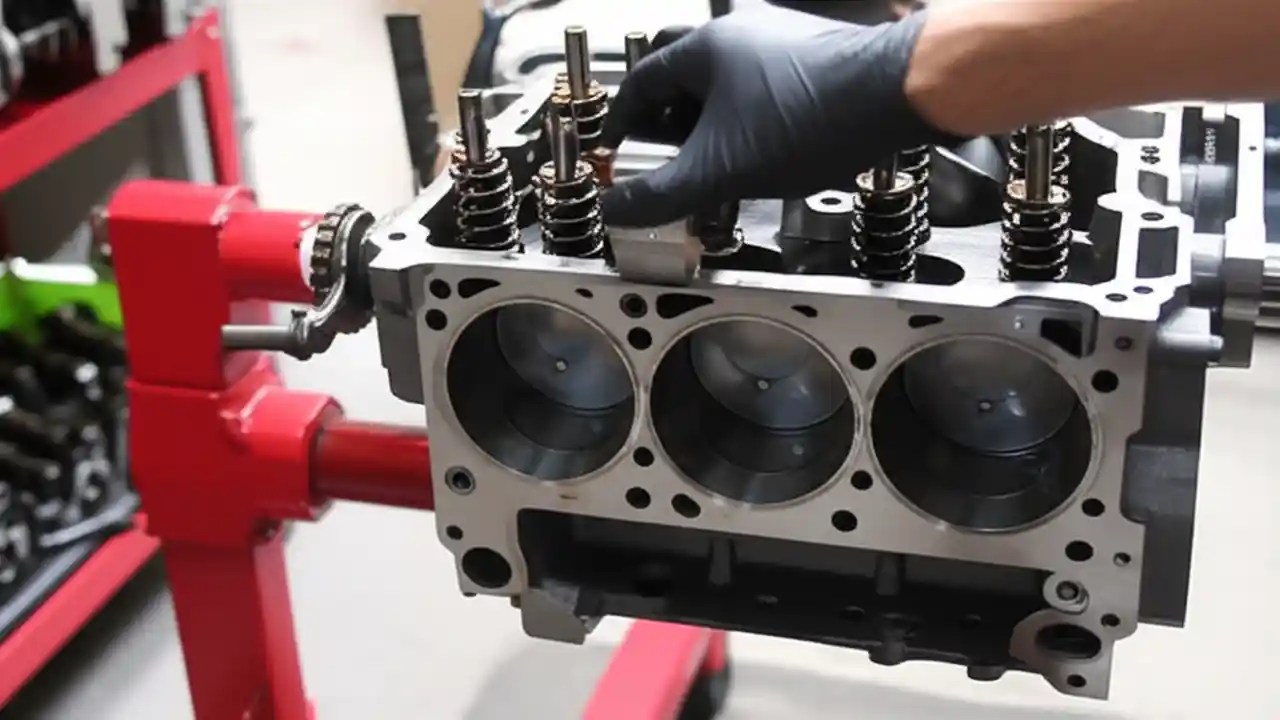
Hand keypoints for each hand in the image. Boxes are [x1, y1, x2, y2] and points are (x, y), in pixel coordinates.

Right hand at [601, 5, 956, 226]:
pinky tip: (760, 156)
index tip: (616, 147)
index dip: (620, 121)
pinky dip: (747, 123)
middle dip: (667, 121)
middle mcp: (740, 36)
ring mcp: (779, 44)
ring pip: (725, 86)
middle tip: (662, 155)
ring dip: (709, 125)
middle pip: (681, 78)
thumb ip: (661, 192)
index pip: (640, 82)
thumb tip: (617, 208)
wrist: (893, 97)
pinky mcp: (811, 62)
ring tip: (711, 164)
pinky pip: (761, 91)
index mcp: (704, 49)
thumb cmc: (811, 117)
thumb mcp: (718, 169)